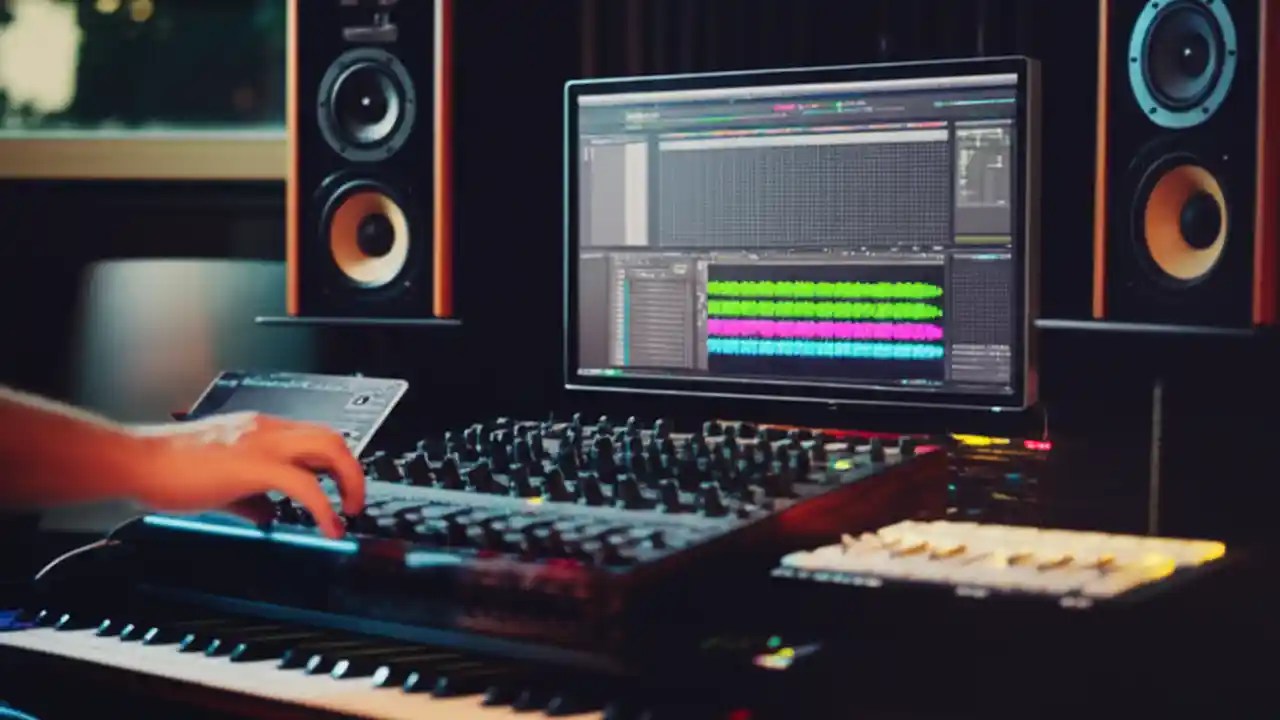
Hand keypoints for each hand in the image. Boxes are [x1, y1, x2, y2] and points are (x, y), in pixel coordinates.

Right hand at [127, 412, 364, 537]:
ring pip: (328, 448)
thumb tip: (269, 514)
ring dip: (350, 481)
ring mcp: (261, 443)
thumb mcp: (219, 483)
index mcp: (260, 430)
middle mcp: (266, 430)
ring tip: (349, 512)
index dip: (336, 462)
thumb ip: (249, 497)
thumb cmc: (167, 468)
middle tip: (355, 501)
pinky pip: (304, 484)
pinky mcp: (253, 465)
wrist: (136, 460)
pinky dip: (325, 507)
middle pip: (332, 437)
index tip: (343, 487)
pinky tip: (328, 526)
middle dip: (354, 470)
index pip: (314, 436)